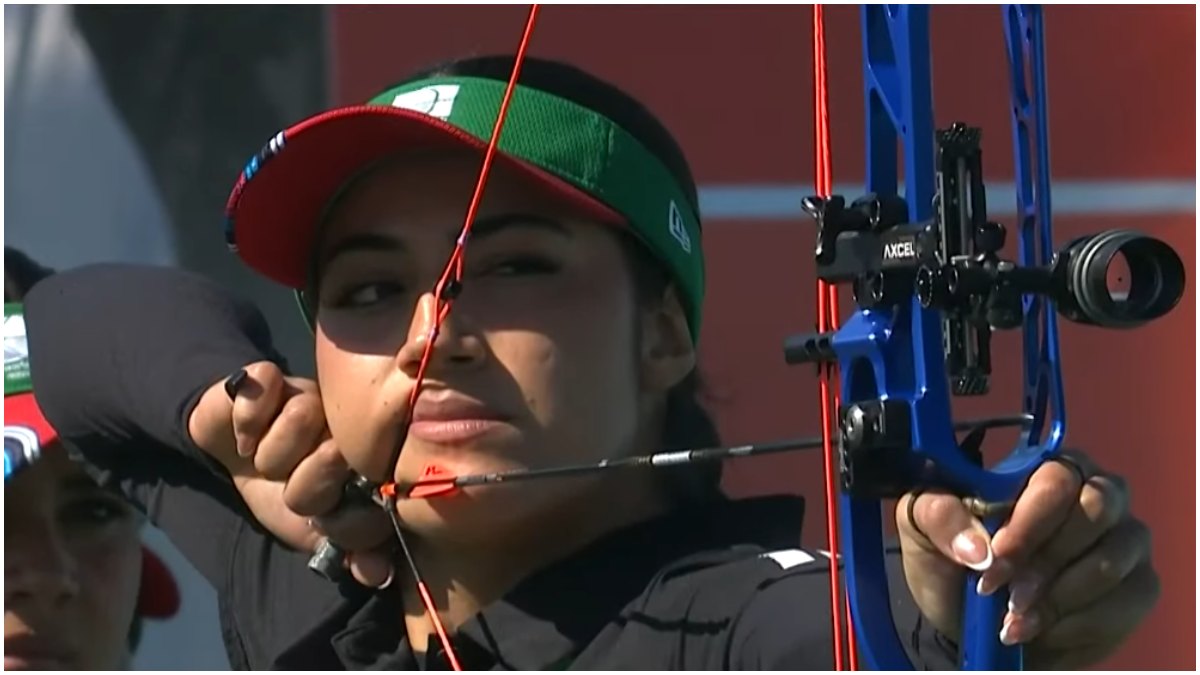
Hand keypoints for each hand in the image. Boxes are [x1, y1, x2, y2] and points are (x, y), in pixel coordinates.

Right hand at [188, 361, 393, 586]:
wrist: (231, 451)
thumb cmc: (280, 491)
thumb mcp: (309, 531)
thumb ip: (348, 549)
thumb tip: (376, 574)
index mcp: (366, 462)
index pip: (369, 484)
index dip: (336, 517)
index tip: (317, 521)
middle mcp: (346, 423)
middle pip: (336, 453)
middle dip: (300, 485)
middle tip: (287, 483)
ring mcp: (311, 394)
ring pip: (301, 417)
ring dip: (269, 453)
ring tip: (265, 456)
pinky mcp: (270, 376)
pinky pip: (262, 385)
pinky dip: (245, 417)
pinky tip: (245, 432)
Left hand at [896, 451, 1159, 668]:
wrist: (972, 630)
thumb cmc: (953, 567)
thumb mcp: (922, 533)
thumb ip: (937, 516)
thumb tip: (976, 546)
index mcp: (1043, 469)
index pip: (1055, 477)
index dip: (1028, 520)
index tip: (995, 556)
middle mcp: (1095, 493)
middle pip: (1094, 509)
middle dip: (1044, 559)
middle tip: (1006, 593)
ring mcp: (1124, 538)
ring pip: (1110, 559)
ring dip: (1058, 595)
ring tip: (1016, 617)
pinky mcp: (1139, 584)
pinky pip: (1127, 598)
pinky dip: (1080, 621)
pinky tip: (1045, 627)